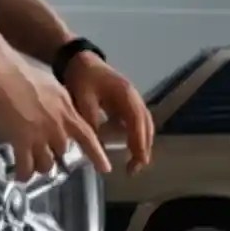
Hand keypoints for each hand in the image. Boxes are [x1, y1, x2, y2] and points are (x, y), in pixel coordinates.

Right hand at [0, 57, 111, 181]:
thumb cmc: (21, 74)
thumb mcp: (51, 88)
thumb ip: (59, 105)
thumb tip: (61, 113)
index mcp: (67, 111)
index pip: (88, 137)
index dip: (97, 154)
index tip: (105, 169)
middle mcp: (58, 127)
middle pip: (62, 152)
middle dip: (55, 156)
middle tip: (45, 156)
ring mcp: (40, 136)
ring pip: (46, 164)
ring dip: (40, 168)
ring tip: (32, 167)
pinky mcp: (21, 142)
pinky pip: (26, 166)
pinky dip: (23, 174)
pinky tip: (20, 176)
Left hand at [62, 52, 153, 174]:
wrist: (82, 61)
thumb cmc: (83, 78)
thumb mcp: (83, 99)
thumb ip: (91, 120)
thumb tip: (96, 144)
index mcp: (127, 96)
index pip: (137, 124)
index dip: (139, 144)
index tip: (138, 161)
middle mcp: (136, 99)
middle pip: (147, 127)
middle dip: (143, 149)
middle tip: (134, 169)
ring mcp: (135, 100)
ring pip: (145, 126)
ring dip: (142, 144)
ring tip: (134, 162)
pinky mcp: (130, 104)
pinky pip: (139, 123)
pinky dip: (138, 136)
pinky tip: (130, 148)